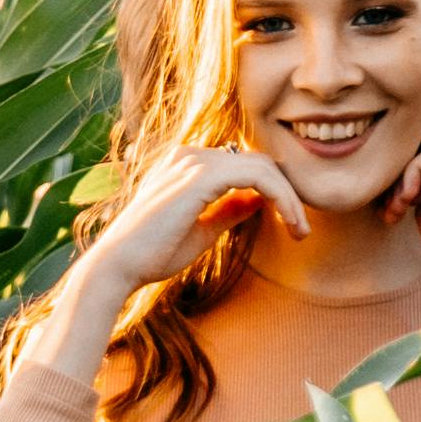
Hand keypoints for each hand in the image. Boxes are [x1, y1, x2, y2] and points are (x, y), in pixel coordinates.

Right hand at [77, 139, 303, 309]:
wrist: (118, 267)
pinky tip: (290, 222)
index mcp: (186, 163)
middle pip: (258, 161)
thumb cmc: (153, 253)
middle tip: (302, 227)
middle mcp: (190, 155)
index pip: (244, 164)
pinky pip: (257, 176)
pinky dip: (281, 197)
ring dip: (289, 198)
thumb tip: (259, 200)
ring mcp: (194, 162)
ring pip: (262, 166)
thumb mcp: (202, 229)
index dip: (274, 189)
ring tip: (300, 229)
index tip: (292, 222)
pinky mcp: (200, 177)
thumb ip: (228, 210)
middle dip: (287, 192)